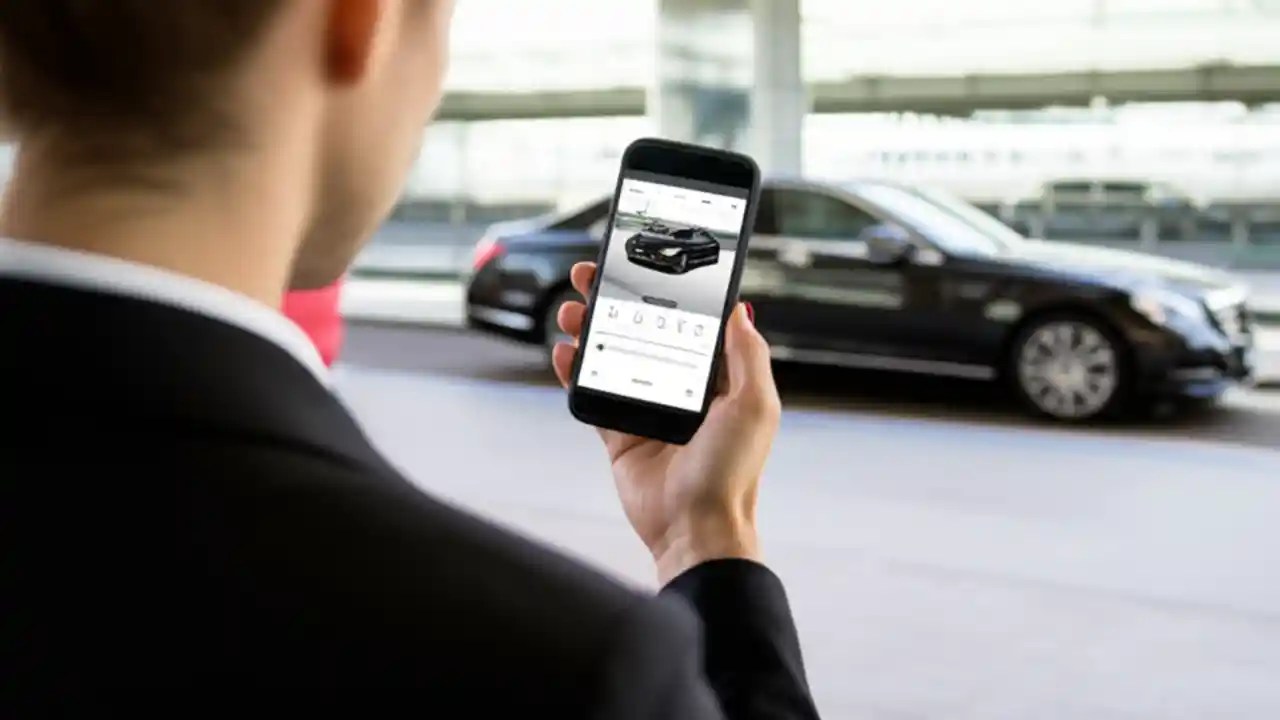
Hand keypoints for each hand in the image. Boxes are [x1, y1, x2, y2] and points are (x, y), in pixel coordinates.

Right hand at [552, 262, 781, 584]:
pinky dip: (575, 370)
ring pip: (612, 355)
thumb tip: (740, 309)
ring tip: (571, 309)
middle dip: (616, 301)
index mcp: (719, 380)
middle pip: (643, 331)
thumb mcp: (755, 404)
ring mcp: (648, 409)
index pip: (690, 323)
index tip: (644, 264)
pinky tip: (564, 351)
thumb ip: (749, 353)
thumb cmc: (732, 473)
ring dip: (590, 329)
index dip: (667, 293)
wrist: (694, 528)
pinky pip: (593, 394)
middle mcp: (682, 390)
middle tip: (592, 276)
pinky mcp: (619, 433)